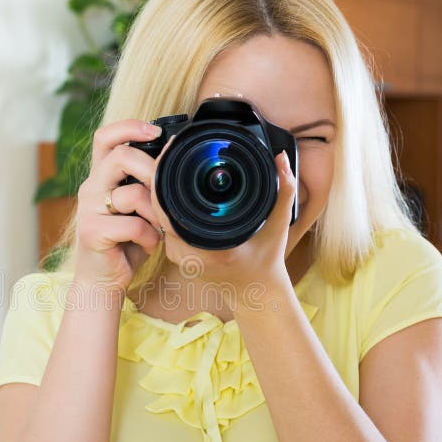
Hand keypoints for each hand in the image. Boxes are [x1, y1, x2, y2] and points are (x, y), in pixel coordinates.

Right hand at [73, 119, 164, 292]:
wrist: (103, 280)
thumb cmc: (125, 242)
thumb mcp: (138, 209)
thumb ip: (146, 186)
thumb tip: (173, 163)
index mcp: (100, 177)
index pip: (105, 137)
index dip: (129, 127)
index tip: (155, 131)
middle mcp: (90, 188)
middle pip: (121, 156)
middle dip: (151, 170)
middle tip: (165, 191)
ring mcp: (88, 209)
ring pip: (133, 194)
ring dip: (156, 214)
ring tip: (158, 227)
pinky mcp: (92, 231)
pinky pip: (134, 226)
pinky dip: (150, 237)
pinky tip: (148, 245)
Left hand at [151, 149, 296, 300]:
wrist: (255, 291)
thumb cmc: (266, 259)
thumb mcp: (280, 224)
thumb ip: (284, 189)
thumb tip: (280, 157)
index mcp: (210, 248)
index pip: (171, 207)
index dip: (165, 177)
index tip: (170, 151)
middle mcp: (188, 255)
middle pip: (159, 207)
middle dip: (162, 176)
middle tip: (169, 150)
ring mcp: (179, 257)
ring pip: (158, 216)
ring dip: (161, 190)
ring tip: (169, 163)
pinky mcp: (176, 256)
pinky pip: (163, 225)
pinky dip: (166, 206)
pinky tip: (172, 188)